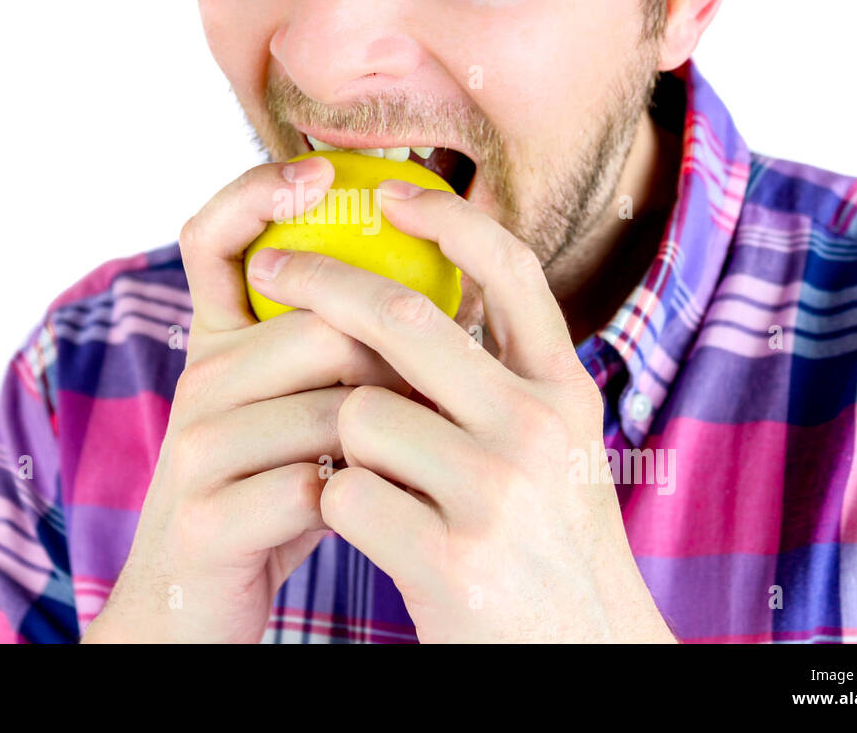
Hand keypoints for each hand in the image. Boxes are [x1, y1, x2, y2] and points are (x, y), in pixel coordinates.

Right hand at [84, 156, 407, 642]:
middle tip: (434, 402)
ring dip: (392, 439)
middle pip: (320, 327)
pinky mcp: (207, 515)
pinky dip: (367, 500)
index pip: (210, 239)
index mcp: (215, 345)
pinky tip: (376, 515)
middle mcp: (197, 381)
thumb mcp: (299, 412)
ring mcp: (195, 448)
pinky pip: (317, 484)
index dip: (255, 193)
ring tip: (416, 464)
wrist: (196, 606)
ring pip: (332, 408)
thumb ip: (342, 351)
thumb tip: (453, 286)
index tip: (321, 174)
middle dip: (395, 363)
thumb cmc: (276, 497)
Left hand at [243, 178, 675, 642]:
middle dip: (324, 281)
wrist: (582, 661)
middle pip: (405, 319)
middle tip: (275, 266)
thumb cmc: (545, 551)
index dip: (447, 218)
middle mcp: (540, 430)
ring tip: (374, 482)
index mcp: (566, 395)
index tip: (391, 194)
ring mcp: (497, 493)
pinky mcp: (451, 558)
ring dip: (340, 442)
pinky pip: (345, 494)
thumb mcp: (552, 456)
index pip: (512, 271)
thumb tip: (408, 312)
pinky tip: (377, 534)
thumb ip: (500, 387)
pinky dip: (338, 508)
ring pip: (358, 414)